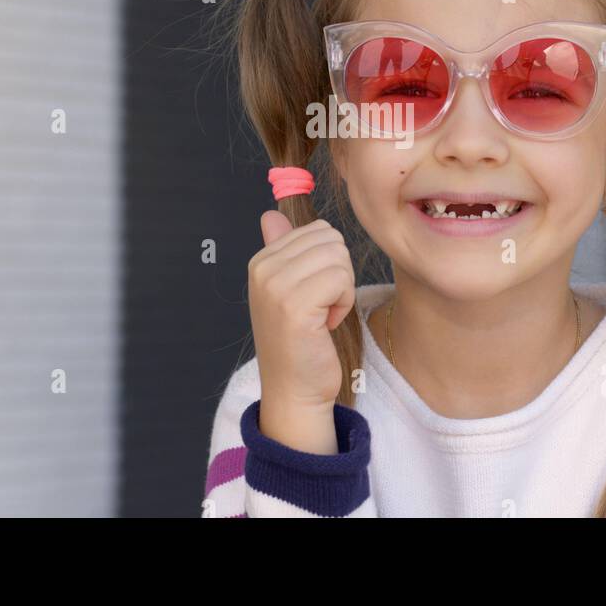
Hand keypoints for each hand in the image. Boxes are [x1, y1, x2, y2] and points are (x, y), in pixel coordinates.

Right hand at [248, 212, 356, 427]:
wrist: (295, 391)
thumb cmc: (299, 344)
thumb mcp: (288, 291)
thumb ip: (282, 249)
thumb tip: (271, 214)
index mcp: (261, 260)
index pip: (318, 230)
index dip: (328, 264)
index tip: (313, 296)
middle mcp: (263, 268)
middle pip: (331, 240)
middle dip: (338, 274)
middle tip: (320, 308)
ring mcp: (275, 286)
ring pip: (339, 257)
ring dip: (342, 290)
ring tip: (322, 316)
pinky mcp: (294, 305)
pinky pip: (341, 280)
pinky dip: (343, 304)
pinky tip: (325, 325)